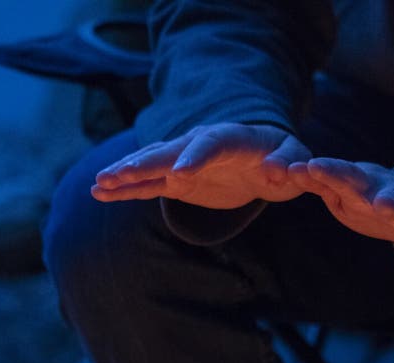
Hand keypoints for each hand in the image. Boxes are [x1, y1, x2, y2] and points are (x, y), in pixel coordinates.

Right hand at [92, 123, 316, 208]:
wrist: (266, 159)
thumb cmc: (283, 156)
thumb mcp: (295, 158)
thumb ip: (289, 161)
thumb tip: (279, 172)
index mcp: (230, 137)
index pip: (209, 144)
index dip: (194, 158)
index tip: (179, 174)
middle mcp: (199, 145)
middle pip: (168, 152)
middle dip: (143, 163)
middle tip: (118, 175)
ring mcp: (183, 162)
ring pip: (150, 166)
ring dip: (124, 174)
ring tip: (98, 184)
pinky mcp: (176, 181)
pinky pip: (148, 185)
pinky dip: (126, 189)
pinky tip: (101, 193)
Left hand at [288, 158, 393, 278]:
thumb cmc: (367, 198)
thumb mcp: (341, 191)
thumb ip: (317, 182)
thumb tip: (282, 170)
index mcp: (368, 185)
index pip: (345, 175)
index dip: (329, 172)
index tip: (310, 168)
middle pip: (391, 195)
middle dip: (388, 198)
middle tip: (382, 204)